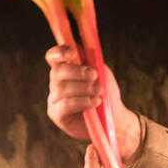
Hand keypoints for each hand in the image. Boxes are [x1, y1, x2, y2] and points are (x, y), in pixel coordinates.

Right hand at [46, 44, 142, 164]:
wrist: (115, 118)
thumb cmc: (107, 93)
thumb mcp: (101, 72)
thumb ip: (89, 59)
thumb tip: (77, 49)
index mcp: (65, 68)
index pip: (53, 57)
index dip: (59, 52)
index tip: (73, 53)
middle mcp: (56, 82)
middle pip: (57, 71)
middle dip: (78, 72)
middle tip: (95, 76)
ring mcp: (54, 98)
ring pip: (63, 88)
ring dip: (84, 88)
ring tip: (99, 92)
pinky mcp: (56, 114)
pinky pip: (65, 104)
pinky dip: (83, 101)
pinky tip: (95, 102)